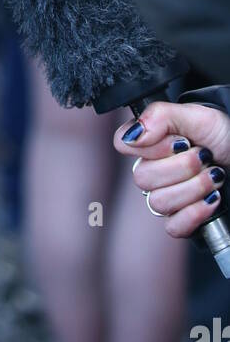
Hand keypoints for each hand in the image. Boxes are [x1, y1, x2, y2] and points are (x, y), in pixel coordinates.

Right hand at [114, 101, 229, 237]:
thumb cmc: (221, 135)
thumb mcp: (196, 115)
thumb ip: (159, 116)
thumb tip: (133, 134)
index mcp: (149, 142)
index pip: (122, 144)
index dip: (152, 146)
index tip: (179, 141)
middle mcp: (152, 170)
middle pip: (142, 178)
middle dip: (183, 167)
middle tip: (205, 156)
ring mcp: (165, 196)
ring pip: (159, 203)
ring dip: (194, 188)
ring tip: (215, 175)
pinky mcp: (180, 220)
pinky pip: (173, 226)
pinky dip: (196, 212)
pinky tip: (212, 198)